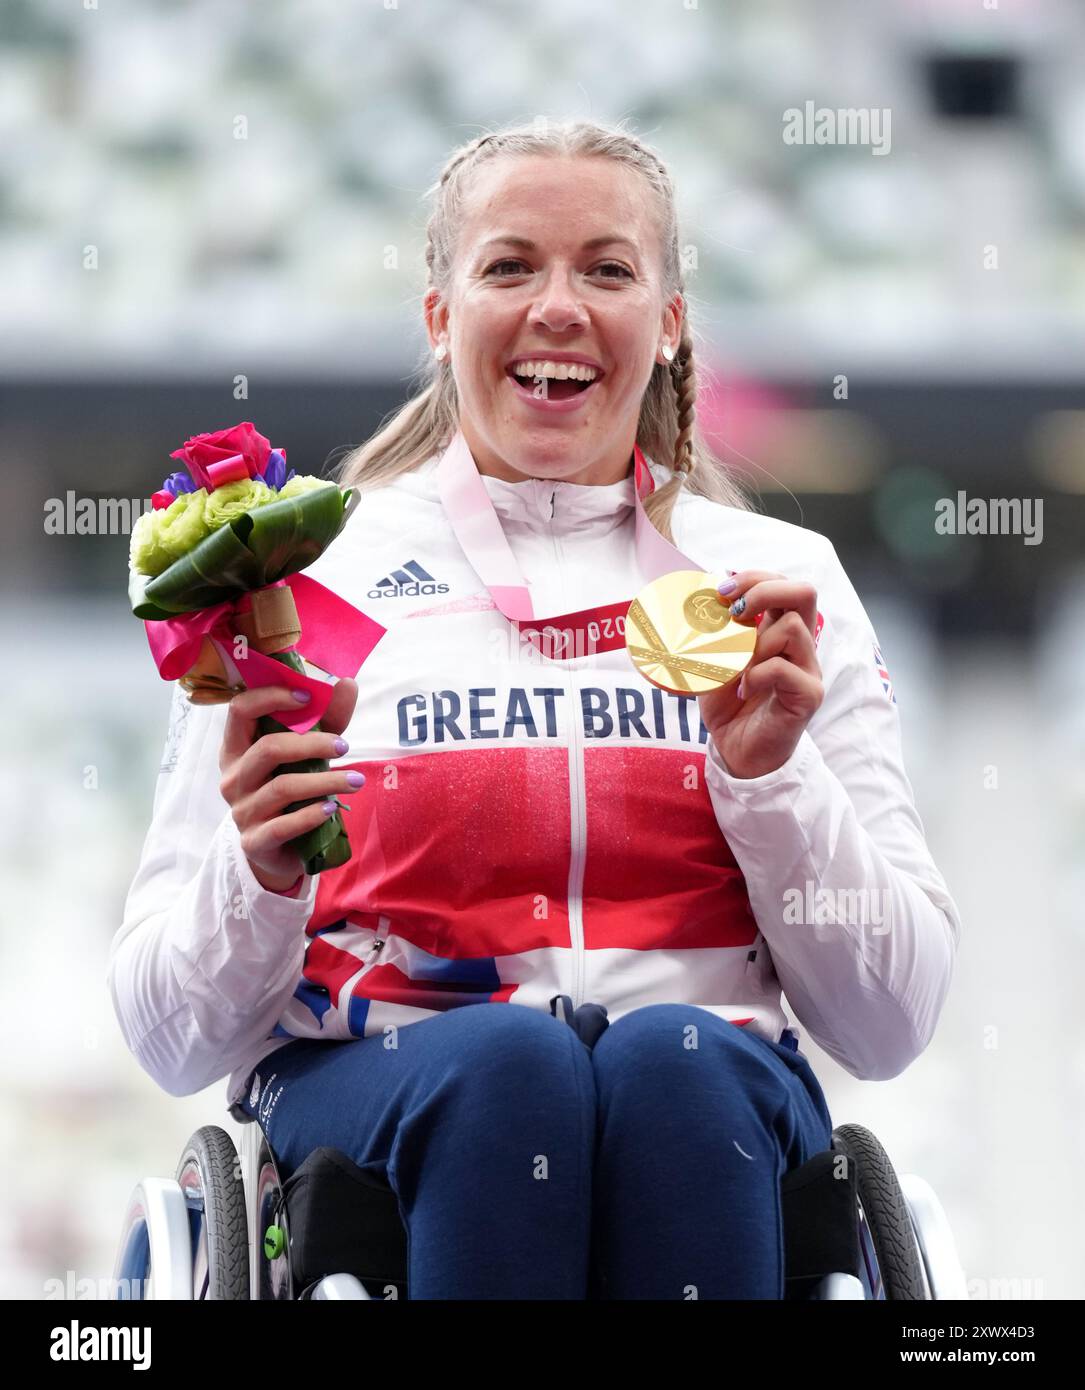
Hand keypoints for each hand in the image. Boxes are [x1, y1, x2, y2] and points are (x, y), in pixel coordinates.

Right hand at [218, 678, 359, 891]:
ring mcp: (241, 811)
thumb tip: (348, 683)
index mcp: (236, 748)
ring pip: (282, 788)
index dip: (271, 697)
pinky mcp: (255, 841)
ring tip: (356, 780)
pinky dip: (311, 815)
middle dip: (311, 744)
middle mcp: (232, 777)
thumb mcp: (307, 753)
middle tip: (344, 746)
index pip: (240, 709)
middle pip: (268, 749)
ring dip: (325, 781)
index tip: (308, 696)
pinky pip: (283, 825)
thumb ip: (325, 720)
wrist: (280, 848)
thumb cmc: (292, 790)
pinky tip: (332, 808)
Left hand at [697, 571, 822, 779]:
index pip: (783, 585)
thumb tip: (701, 600)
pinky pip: (783, 668)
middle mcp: (801, 646)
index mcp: (780, 631)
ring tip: (738, 669)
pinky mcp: (808, 695)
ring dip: (754, 643)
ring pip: (792, 628)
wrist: (738, 752)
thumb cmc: (730, 706)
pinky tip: (745, 691)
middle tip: (734, 611)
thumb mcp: (714, 661)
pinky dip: (756, 674)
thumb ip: (714, 633)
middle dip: (763, 590)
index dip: (753, 579)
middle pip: (805, 592)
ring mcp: (808, 669)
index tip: (720, 592)